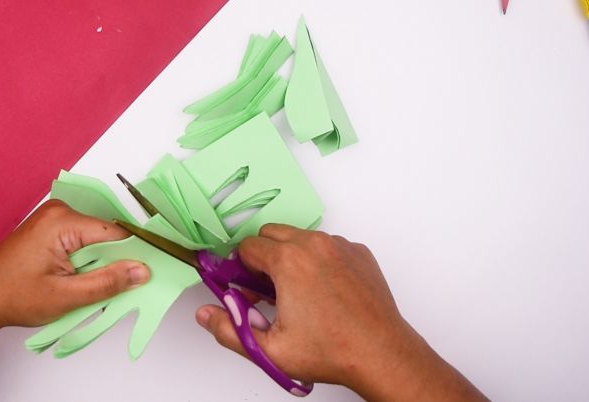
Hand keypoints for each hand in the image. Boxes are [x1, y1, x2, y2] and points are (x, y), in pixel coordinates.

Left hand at [0, 198, 150, 328]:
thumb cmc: (12, 296)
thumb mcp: (66, 296)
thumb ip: (107, 283)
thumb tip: (142, 270)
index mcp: (62, 221)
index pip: (115, 234)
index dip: (133, 256)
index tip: (148, 277)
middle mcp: (59, 212)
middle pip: (106, 237)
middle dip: (113, 264)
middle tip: (111, 293)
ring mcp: (54, 219)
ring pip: (95, 242)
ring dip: (98, 267)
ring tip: (87, 291)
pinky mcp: (51, 230)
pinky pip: (82, 244)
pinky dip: (86, 264)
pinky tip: (77, 284)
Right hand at [195, 224, 486, 400]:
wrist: (381, 354)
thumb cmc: (333, 350)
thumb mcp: (269, 349)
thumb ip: (229, 329)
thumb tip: (207, 314)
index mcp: (288, 261)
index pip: (247, 247)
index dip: (240, 269)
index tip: (244, 288)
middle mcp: (314, 245)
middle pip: (272, 234)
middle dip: (263, 258)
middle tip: (267, 291)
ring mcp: (340, 246)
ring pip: (301, 238)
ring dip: (292, 257)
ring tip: (297, 294)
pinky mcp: (359, 253)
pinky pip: (329, 246)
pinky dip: (320, 261)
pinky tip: (324, 292)